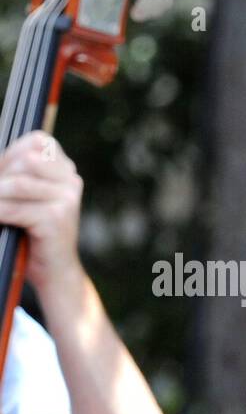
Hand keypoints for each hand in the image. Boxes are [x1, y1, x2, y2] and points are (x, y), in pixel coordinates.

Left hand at [0, 130, 84, 300]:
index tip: (4, 175)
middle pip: (25, 160)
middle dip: (2, 176)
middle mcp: (71, 181)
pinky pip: (13, 208)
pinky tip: (0, 221)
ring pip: (17, 183)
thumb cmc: (34, 233)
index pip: (37, 142)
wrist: (55, 272)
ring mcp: (67, 200)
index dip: (12, 153)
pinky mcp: (56, 218)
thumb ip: (15, 174)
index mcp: (66, 171)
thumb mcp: (26, 197)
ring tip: (0, 210)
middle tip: (0, 196)